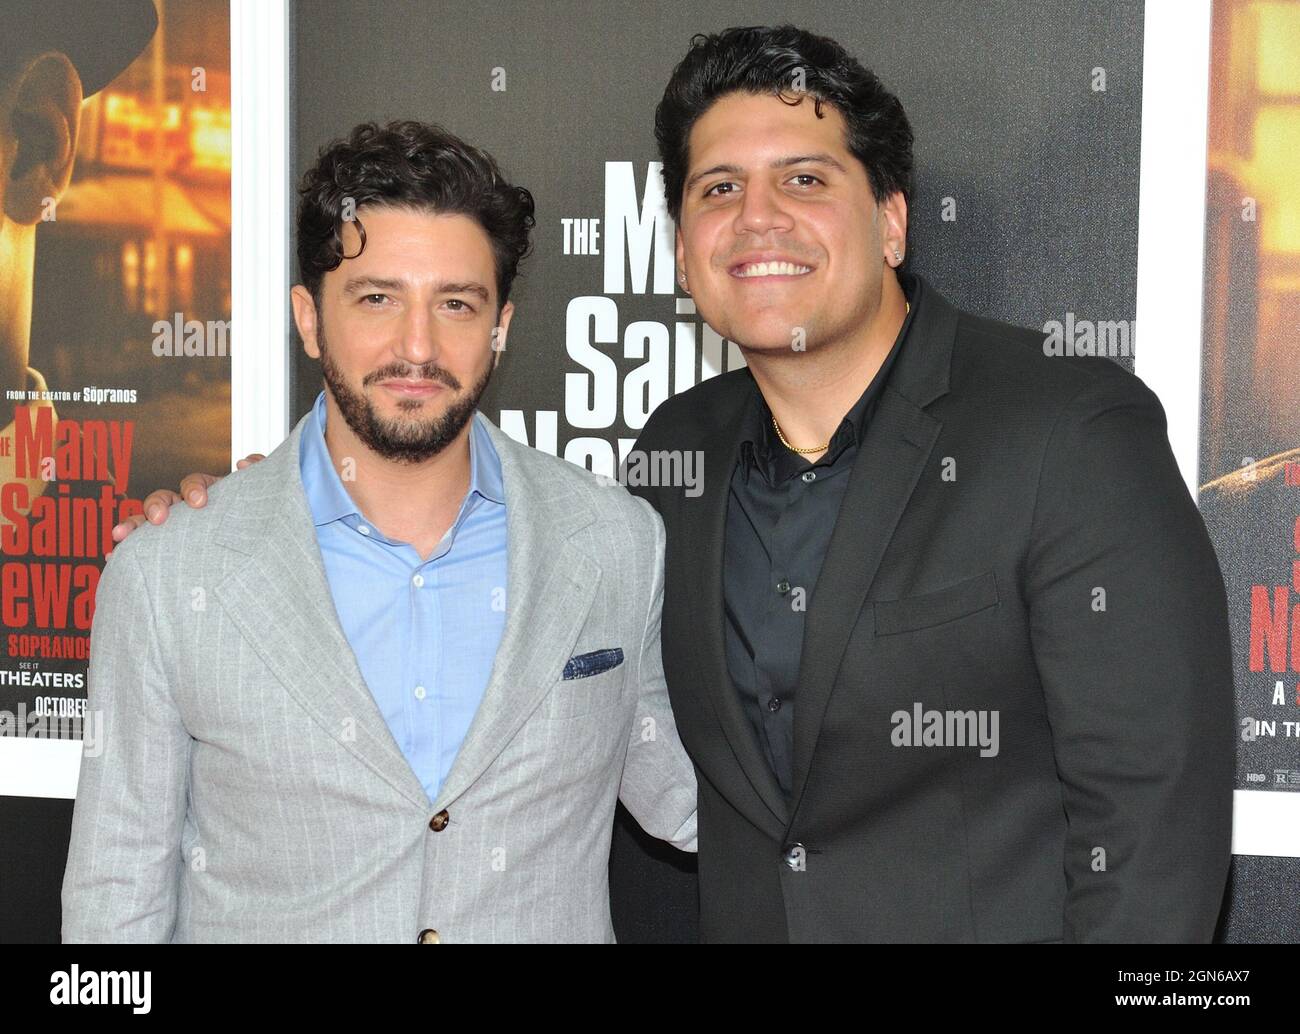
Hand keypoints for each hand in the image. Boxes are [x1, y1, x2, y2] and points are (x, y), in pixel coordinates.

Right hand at [110, 453, 265, 542]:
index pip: (194, 483)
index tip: (199, 502)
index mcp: (210, 493)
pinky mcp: (168, 549)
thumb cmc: (256, 516)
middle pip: (163, 498)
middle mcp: (188, 510)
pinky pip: (143, 547)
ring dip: (132, 524)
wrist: (260, 549)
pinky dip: (127, 549)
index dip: (193, 489)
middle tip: (160, 519)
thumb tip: (245, 462)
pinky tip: (113, 557)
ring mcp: (177, 529)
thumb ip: (261, 473)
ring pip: (147, 521)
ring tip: (121, 536)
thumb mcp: (263, 495)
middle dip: (157, 505)